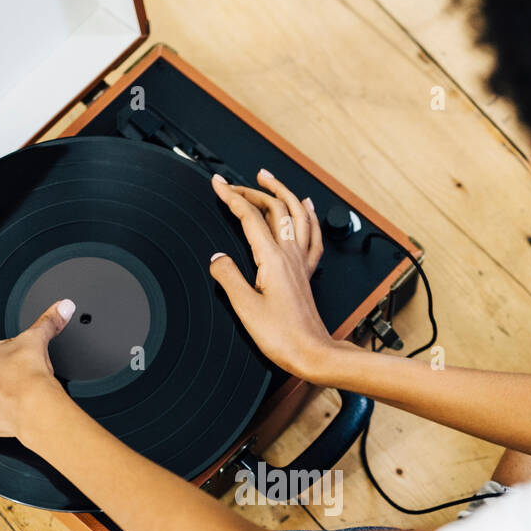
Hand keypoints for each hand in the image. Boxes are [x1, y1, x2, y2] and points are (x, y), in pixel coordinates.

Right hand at [209, 169, 344, 381]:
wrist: (312, 352)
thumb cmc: (282, 336)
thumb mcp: (245, 308)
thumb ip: (228, 277)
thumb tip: (217, 258)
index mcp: (272, 259)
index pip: (249, 217)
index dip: (232, 196)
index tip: (217, 184)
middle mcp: (290, 255)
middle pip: (274, 208)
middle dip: (252, 190)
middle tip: (234, 183)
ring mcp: (301, 262)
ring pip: (297, 214)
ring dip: (282, 192)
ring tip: (268, 178)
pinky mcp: (306, 273)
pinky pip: (313, 235)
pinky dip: (309, 215)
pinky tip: (307, 206)